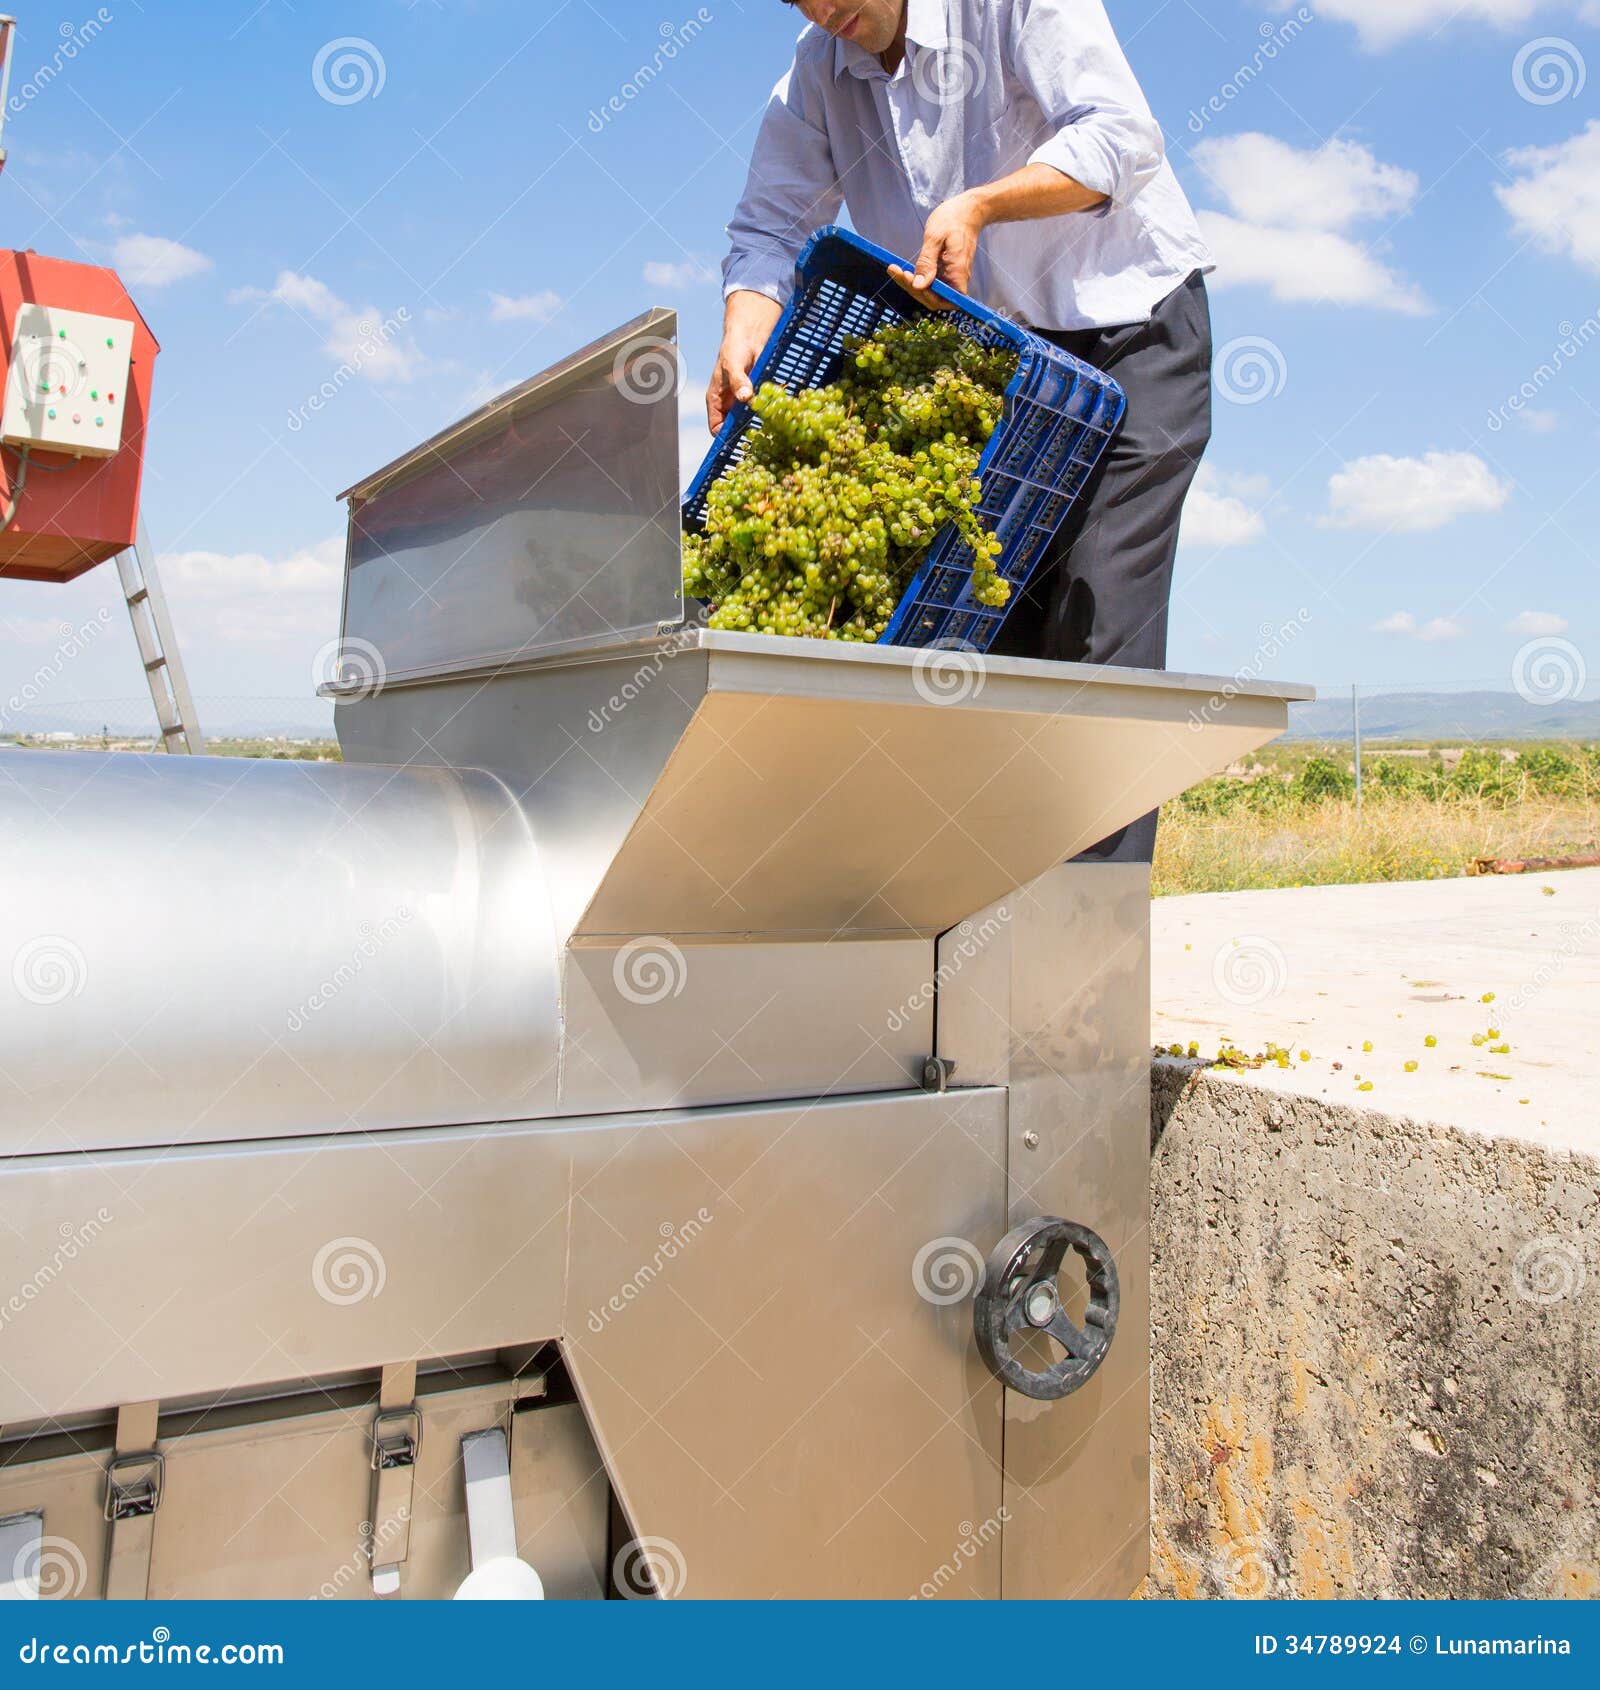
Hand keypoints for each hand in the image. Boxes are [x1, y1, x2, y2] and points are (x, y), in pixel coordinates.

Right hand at [708, 290, 783, 432]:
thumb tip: (745, 397)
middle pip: (735, 428)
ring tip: (772, 427)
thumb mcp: (732, 364)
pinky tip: (779, 414)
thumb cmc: (734, 348)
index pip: (716, 428)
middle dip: (745, 434)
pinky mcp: (759, 396)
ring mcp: (745, 402)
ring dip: (760, 424)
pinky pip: (764, 410)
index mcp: (716, 401)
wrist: (751, 335)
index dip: (725, 437)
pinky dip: (771, 413)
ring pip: (750, 422)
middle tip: (760, 437)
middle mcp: (729, 405)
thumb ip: (738, 381)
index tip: (739, 439)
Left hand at [887, 192, 986, 308]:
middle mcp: (956, 279)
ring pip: (930, 291)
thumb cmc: (953, 219)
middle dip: (913, 288)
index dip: (924, 294)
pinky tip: (902, 269)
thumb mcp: (935, 238)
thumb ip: (927, 262)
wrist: (967, 210)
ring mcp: (950, 277)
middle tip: (896, 272)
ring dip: (911, 284)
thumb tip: (919, 285)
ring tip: (895, 270)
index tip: (909, 279)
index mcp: (958, 273)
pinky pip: (930, 281)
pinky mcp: (944, 272)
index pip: (943, 300)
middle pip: (934, 298)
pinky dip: (915, 278)